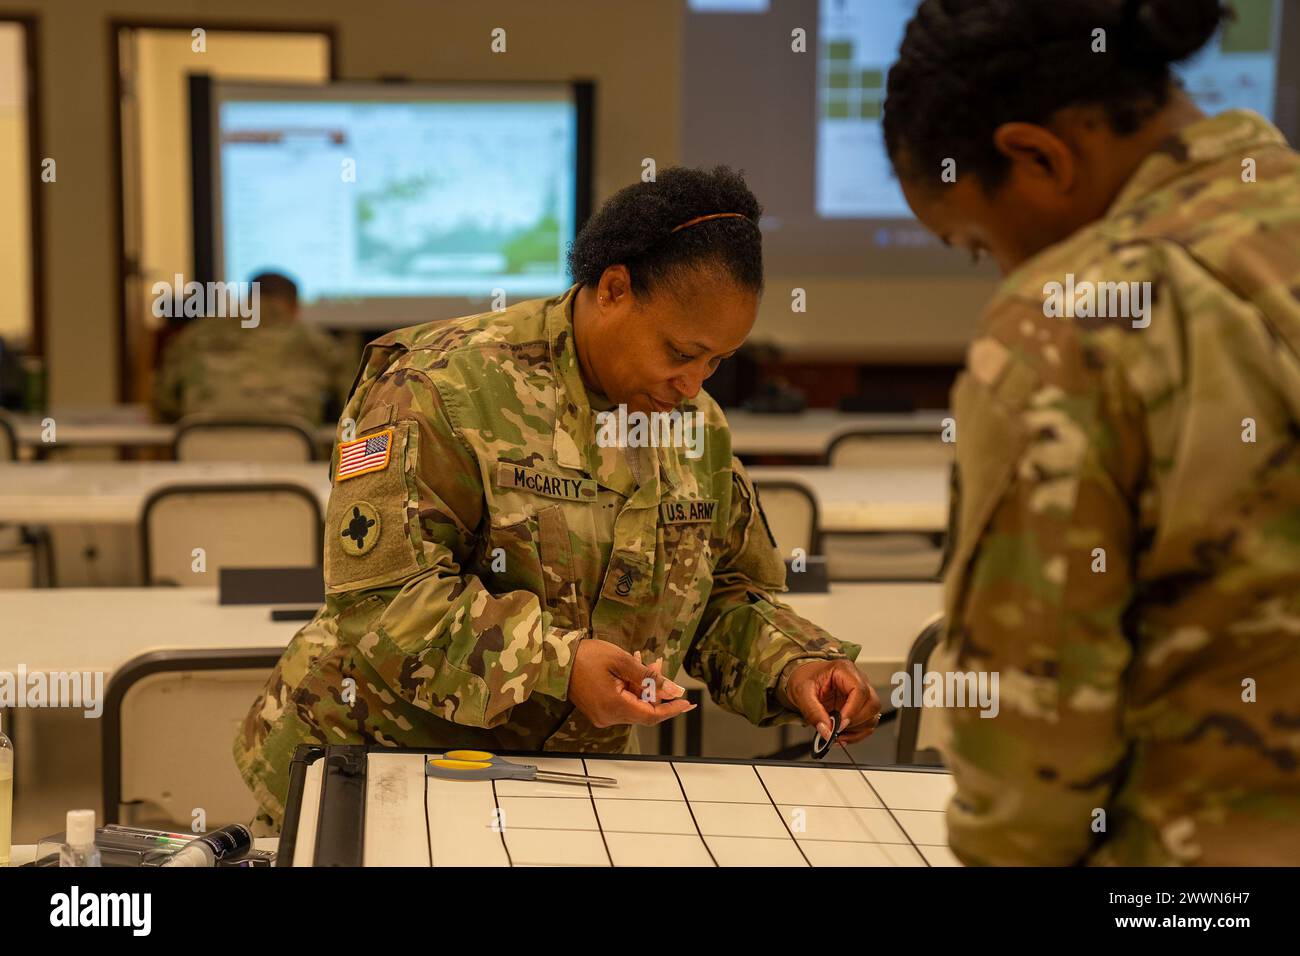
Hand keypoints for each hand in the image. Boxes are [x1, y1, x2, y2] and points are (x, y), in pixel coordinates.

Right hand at [568, 640, 695, 727]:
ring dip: (643, 687)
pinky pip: (623, 704)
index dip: (672, 709)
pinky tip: (631, 671)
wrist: (556, 659)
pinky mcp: (598, 711)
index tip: (687, 702)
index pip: (652, 715)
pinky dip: (631, 689)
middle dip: (656, 689)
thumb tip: (673, 690)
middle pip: (644, 709)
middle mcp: (608, 717)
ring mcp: (602, 716)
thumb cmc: (586, 656)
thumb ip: (649, 677)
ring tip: (643, 661)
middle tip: (658, 663)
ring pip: (634, 705)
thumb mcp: (622, 660)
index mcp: (614, 706)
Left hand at [784, 659, 881, 744]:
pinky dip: (856, 734)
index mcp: (844, 670)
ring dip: (856, 730)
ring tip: (836, 733)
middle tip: (835, 730)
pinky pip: (868, 724)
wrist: (804, 679)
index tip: (839, 724)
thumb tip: (826, 731)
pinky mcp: (861, 707)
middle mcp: (858, 680)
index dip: (852, 710)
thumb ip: (813, 712)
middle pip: (872, 704)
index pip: (860, 690)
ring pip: (873, 716)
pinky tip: (841, 735)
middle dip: (855, 722)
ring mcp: (862, 694)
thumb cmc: (804, 678)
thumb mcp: (802, 693)